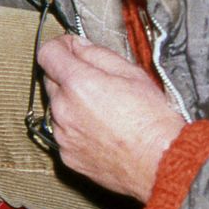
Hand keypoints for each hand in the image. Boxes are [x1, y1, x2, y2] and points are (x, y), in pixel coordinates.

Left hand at [36, 33, 183, 200]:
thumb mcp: (132, 74)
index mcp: (78, 84)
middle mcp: (64, 109)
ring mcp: (63, 135)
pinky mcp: (67, 156)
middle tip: (96, 81)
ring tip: (103, 111)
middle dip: (67, 75)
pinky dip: (76, 128)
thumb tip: (79, 47)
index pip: (48, 54)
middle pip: (50, 80)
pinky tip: (101, 131)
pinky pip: (64, 134)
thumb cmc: (152, 120)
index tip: (70, 48)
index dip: (59, 46)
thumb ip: (98, 54)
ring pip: (56, 109)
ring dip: (71, 104)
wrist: (160, 162)